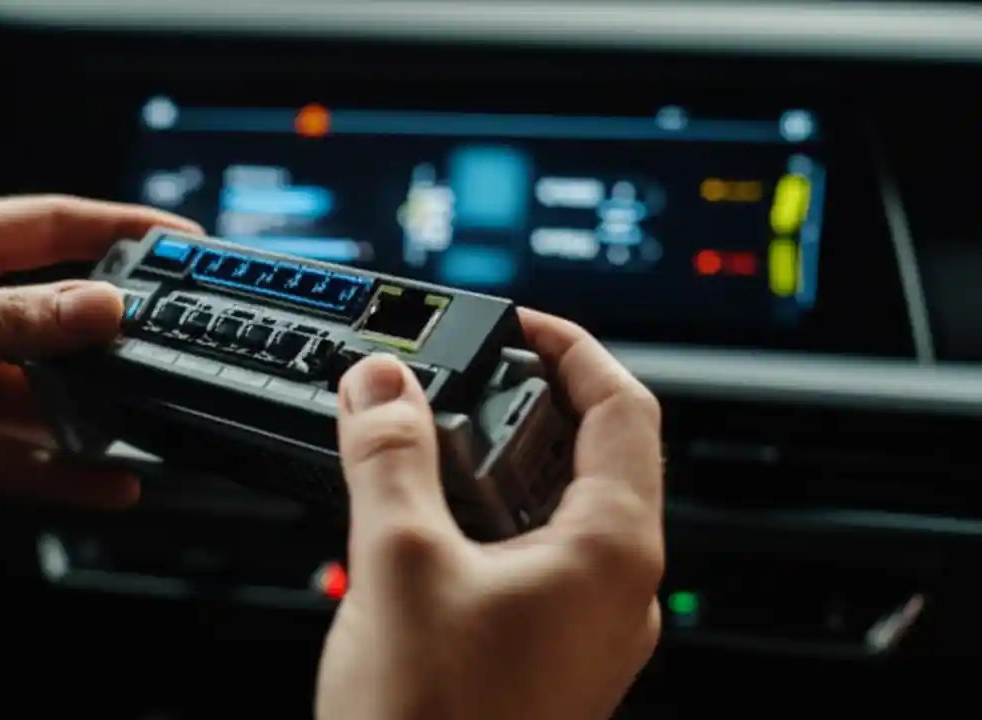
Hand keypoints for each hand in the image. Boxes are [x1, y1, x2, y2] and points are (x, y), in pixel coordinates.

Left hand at [0, 195, 200, 509]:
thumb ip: (13, 320)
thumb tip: (101, 307)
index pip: (56, 228)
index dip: (122, 228)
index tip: (184, 241)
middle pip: (66, 320)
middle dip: (124, 334)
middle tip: (185, 345)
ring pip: (53, 398)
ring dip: (103, 413)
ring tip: (159, 423)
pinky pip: (23, 460)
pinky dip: (67, 475)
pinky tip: (111, 483)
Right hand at [317, 309, 663, 719]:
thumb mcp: (398, 564)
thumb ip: (389, 456)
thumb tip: (380, 383)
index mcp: (611, 551)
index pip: (624, 408)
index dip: (571, 348)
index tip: (516, 322)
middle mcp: (617, 588)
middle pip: (592, 455)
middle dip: (520, 406)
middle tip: (450, 384)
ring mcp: (587, 628)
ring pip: (557, 511)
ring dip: (496, 466)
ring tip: (424, 451)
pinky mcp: (549, 657)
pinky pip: (533, 561)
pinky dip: (486, 522)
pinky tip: (423, 529)